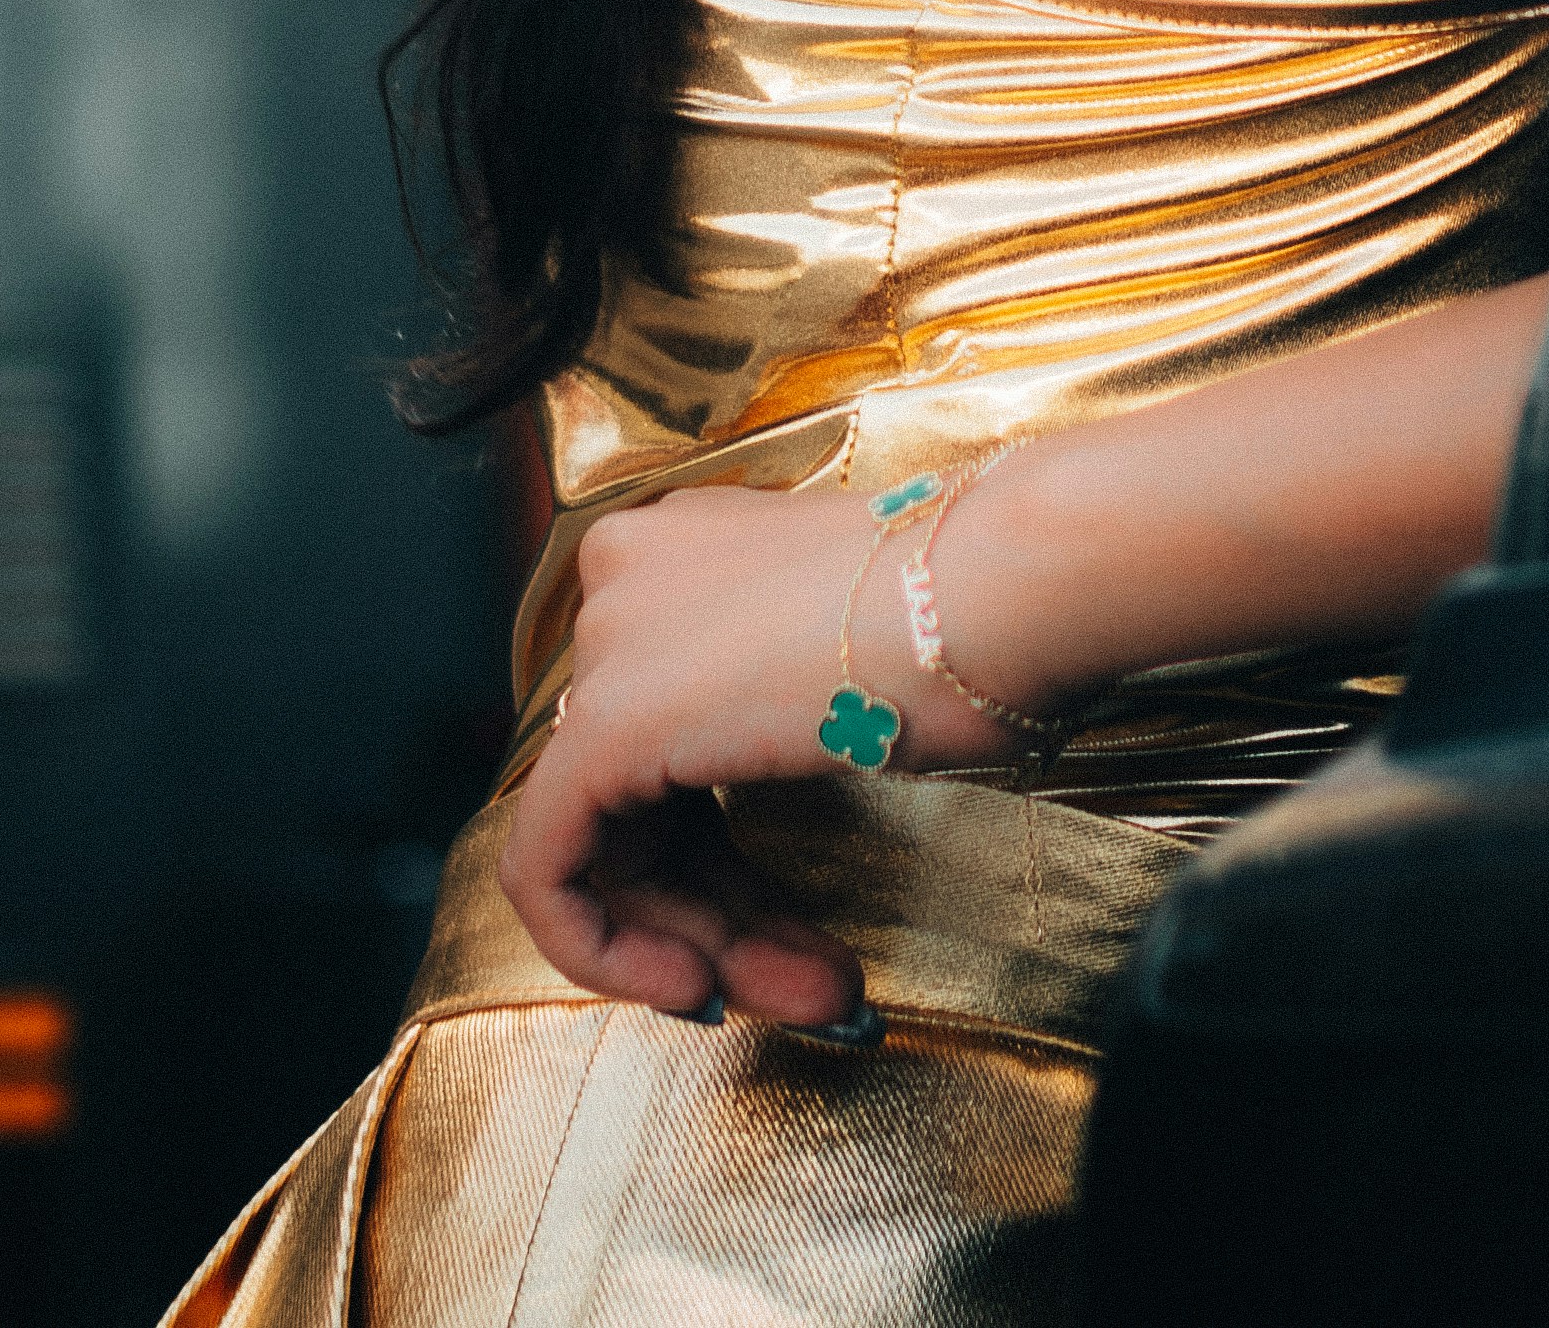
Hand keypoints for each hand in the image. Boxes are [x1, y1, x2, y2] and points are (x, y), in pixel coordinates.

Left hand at [494, 483, 1030, 1020]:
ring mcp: (610, 649)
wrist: (999, 590)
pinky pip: (549, 869)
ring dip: (710, 944)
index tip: (807, 932)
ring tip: (813, 997)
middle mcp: (627, 584)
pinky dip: (608, 949)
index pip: (675, 746)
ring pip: (612, 847)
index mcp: (687, 551)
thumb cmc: (975, 615)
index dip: (730, 864)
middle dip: (727, 913)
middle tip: (819, 982)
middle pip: (648, 803)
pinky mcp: (600, 727)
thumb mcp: (855, 662)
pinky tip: (701, 987)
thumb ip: (786, 711)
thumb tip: (783, 773)